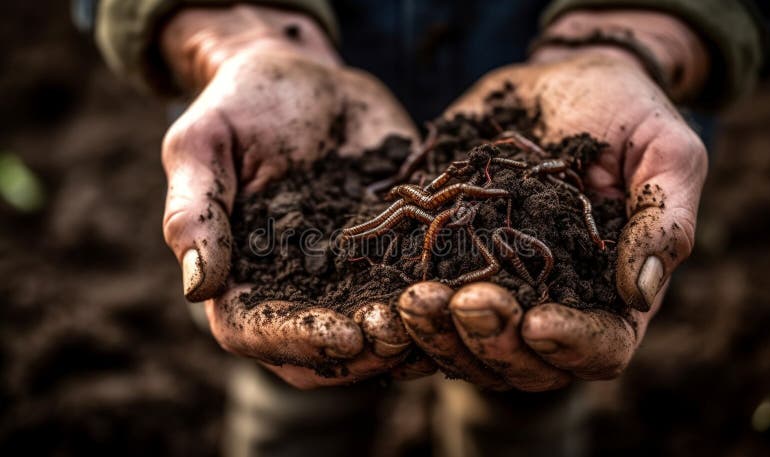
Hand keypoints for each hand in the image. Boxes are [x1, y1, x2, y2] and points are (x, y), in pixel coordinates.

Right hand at [159, 6, 428, 387]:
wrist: (307, 78)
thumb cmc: (242, 105)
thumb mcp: (203, 144)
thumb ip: (195, 210)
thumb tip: (196, 287)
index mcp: (241, 277)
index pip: (256, 333)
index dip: (299, 340)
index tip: (345, 336)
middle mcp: (297, 291)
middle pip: (323, 354)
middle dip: (365, 353)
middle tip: (403, 333)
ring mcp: (350, 279)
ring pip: (378, 336)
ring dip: (412, 338)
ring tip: (443, 315)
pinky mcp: (396, 254)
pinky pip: (419, 290)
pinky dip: (443, 298)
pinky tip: (472, 287)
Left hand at [398, 10, 708, 390]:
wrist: (557, 81)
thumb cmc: (624, 113)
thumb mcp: (664, 151)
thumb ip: (664, 218)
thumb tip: (639, 291)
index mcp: (610, 294)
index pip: (600, 348)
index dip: (570, 346)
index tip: (537, 321)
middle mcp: (549, 305)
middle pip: (523, 363)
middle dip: (491, 340)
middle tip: (465, 300)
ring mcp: (494, 289)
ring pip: (465, 349)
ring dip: (438, 335)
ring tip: (415, 298)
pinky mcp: (447, 265)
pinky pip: (422, 312)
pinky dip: (400, 318)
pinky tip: (381, 298)